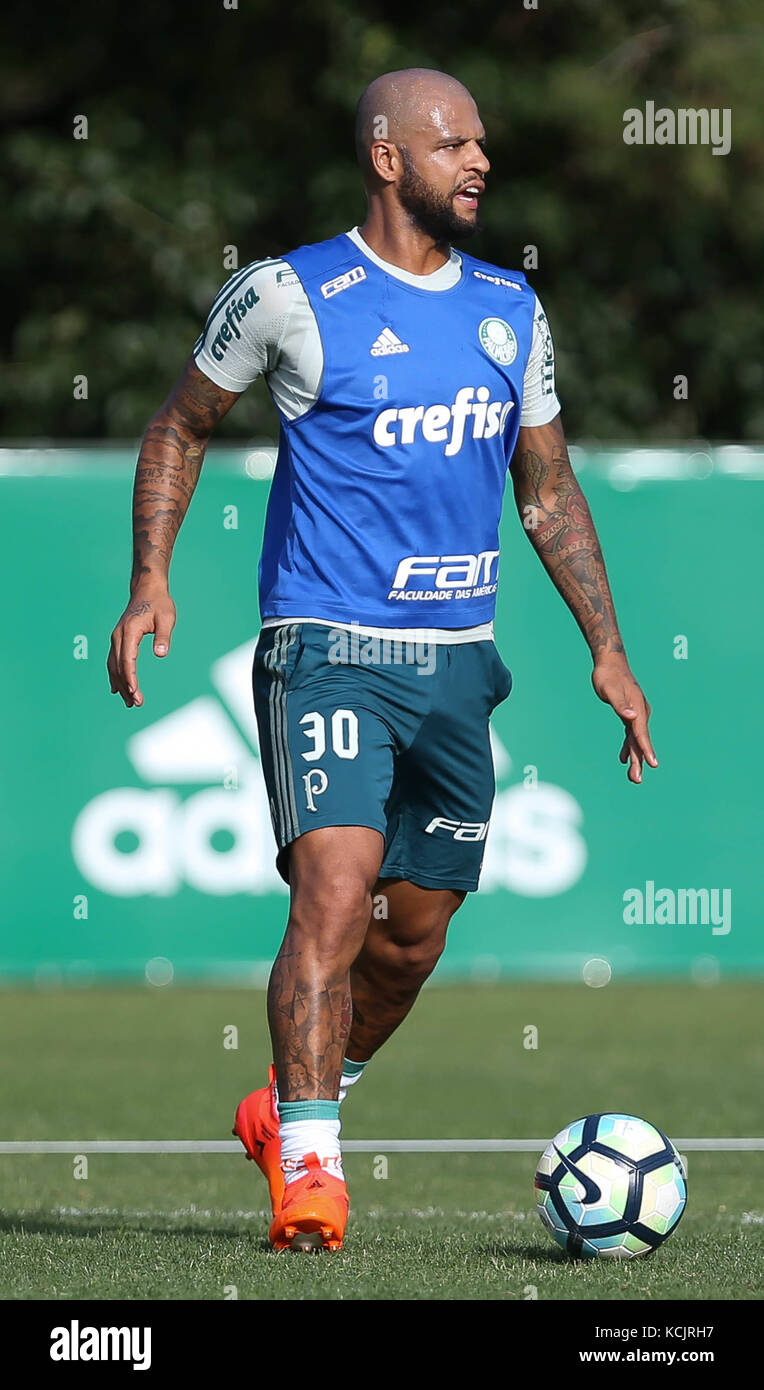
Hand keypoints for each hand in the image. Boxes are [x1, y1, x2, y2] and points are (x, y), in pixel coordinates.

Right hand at [107, 586, 175, 707]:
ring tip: (129, 703)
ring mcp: (116, 638)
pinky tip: (118, 690)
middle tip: (136, 704)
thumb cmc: (160, 604)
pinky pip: (113, 661)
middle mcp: (119, 636)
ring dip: (120, 685)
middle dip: (126, 686)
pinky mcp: (118, 640)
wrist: (147, 590)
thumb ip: (163, 636)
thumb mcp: (167, 618)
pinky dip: (115, 676)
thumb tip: (161, 654)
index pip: (127, 659)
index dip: (130, 677)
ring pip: (113, 666)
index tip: (135, 692)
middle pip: (118, 666)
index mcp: (130, 631)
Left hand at [591, 655, 657, 783]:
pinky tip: (624, 758)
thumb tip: (631, 716)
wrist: (610, 663)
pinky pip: (631, 735)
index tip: (652, 764)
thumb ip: (619, 704)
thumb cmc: (608, 676)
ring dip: (635, 758)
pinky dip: (629, 747)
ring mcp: (636, 714)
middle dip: (639, 761)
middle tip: (636, 780)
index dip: (646, 749)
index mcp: (637, 708)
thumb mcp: (610, 690)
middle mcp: (640, 713)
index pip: (641, 733)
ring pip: (637, 740)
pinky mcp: (630, 714)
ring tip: (633, 777)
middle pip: (640, 741)